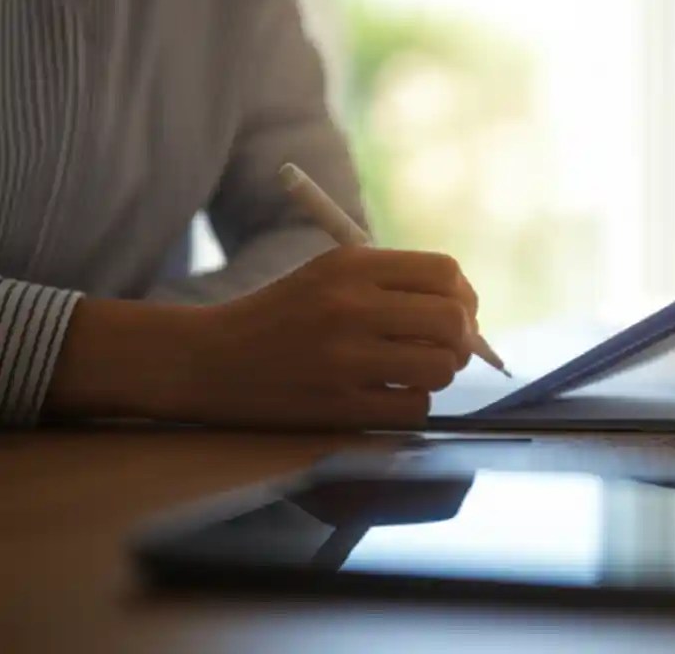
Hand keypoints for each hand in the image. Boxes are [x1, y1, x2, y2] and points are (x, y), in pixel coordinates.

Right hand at [47, 247, 480, 429]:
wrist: (208, 360)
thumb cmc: (281, 316)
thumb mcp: (328, 275)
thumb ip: (393, 283)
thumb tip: (465, 311)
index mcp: (350, 266)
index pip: (444, 273)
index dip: (465, 296)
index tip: (461, 311)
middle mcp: (349, 307)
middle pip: (452, 320)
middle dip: (462, 338)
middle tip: (448, 348)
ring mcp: (344, 359)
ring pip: (440, 368)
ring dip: (439, 373)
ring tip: (415, 372)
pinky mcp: (339, 406)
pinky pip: (414, 408)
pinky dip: (412, 404)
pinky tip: (390, 395)